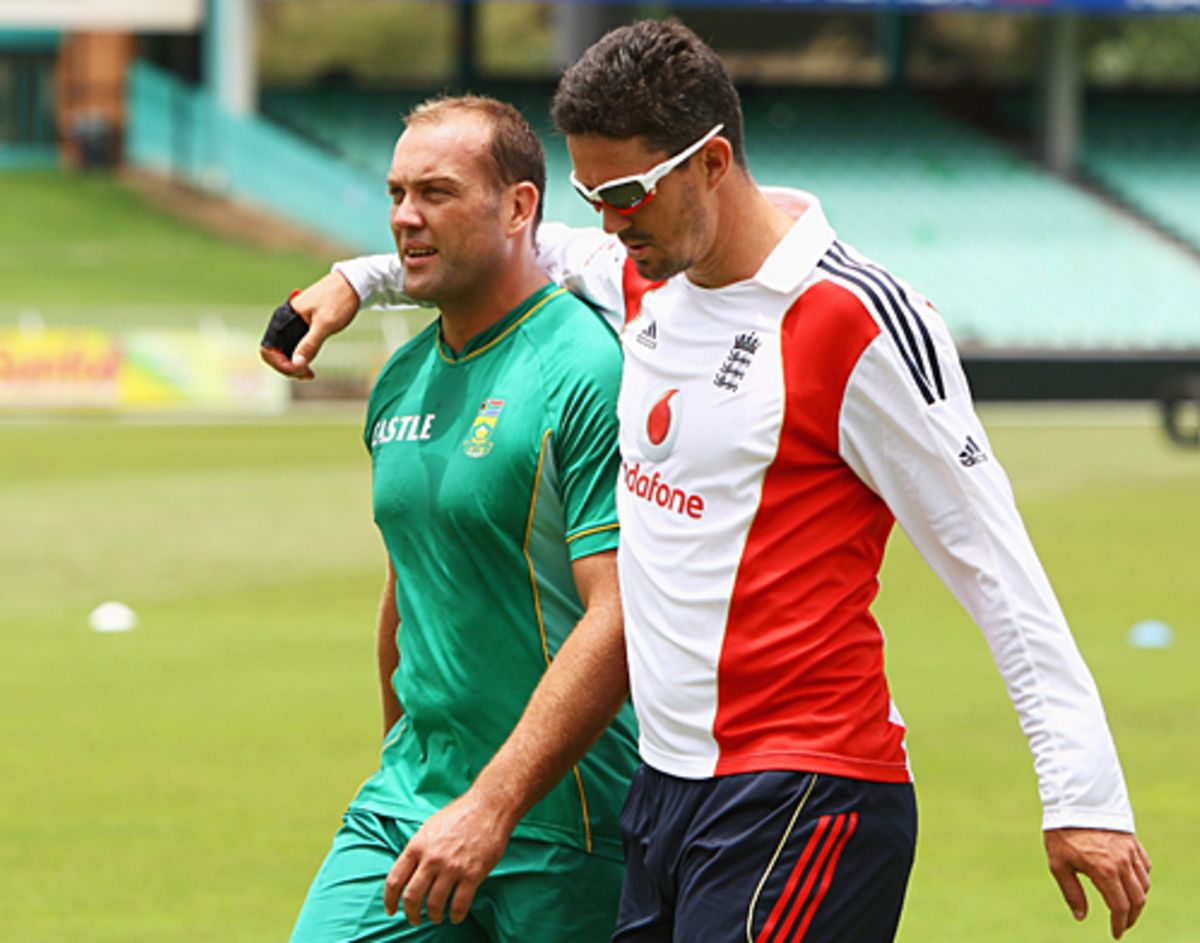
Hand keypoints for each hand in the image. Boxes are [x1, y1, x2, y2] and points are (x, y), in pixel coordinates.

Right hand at [259, 270, 360, 378]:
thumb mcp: (325, 324)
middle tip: (307, 375)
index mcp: (284, 318)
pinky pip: (293, 345)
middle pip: (274, 352)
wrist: (352, 284)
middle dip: (287, 367)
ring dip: (293, 364)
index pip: (268, 349)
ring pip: (284, 350)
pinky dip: (299, 357)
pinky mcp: (302, 325)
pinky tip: (309, 365)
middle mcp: (284, 320)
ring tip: (309, 373)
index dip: (280, 364)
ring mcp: (292, 323)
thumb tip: (296, 363)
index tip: (299, 370)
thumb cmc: (339, 300)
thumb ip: (310, 344)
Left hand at [384, 790, 514, 925]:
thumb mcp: (429, 828)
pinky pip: (459, 904)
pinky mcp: (472, 874)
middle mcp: (431, 858)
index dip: (390, 900)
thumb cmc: (458, 815)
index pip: (395, 880)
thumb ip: (417, 850)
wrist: (488, 807)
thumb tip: (409, 871)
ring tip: (436, 917)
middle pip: (412, 897)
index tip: (391, 910)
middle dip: (411, 914)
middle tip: (414, 919)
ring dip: (433, 916)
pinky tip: (455, 916)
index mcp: (417, 846)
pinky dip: (455, 915)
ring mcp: (452, 867)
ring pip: (434, 904)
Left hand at [1044, 828, 1150, 938]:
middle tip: (1123, 924)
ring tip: (1126, 906)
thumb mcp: (1058, 863)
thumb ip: (1071, 892)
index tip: (1116, 933)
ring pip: (1144, 884)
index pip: (1120, 907)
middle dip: (1132, 916)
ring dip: (1138, 899)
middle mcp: (1122, 863)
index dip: (1120, 924)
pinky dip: (1141, 879)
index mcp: (1104, 870)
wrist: (1074, 800)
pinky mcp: (1133, 841)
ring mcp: (1130, 851)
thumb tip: (1081, 916)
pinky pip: (1144, 867)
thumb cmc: (1062, 831)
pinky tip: (1131, 883)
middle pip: (1137, 899)